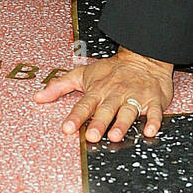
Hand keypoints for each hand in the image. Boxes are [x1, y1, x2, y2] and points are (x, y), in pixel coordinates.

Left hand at [34, 46, 173, 142]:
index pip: (84, 104)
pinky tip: (150, 130)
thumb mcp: (83, 74)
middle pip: (106, 110)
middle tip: (91, 136)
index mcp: (98, 90)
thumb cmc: (112, 70)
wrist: (144, 57)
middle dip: (98, 123)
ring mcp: (135, 97)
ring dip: (122, 124)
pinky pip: (154, 112)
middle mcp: (116, 94)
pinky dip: (153, 120)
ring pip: (128, 111)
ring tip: (115, 135)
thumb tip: (38, 97)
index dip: (75, 116)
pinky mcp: (153, 100)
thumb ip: (60, 86)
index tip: (67, 128)